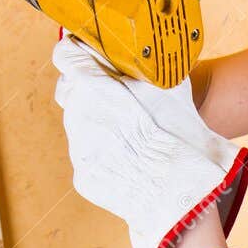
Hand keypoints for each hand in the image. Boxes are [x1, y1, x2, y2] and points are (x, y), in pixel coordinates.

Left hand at [51, 37, 247, 247]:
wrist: (181, 195)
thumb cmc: (179, 137)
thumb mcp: (168, 86)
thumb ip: (143, 65)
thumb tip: (136, 51)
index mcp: (93, 88)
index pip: (65, 56)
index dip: (77, 52)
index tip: (86, 54)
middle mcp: (77, 117)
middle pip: (69, 91)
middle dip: (87, 89)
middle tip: (115, 94)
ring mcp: (78, 150)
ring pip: (78, 125)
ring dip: (96, 123)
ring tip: (129, 134)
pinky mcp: (82, 178)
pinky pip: (88, 157)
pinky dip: (103, 154)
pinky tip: (128, 159)